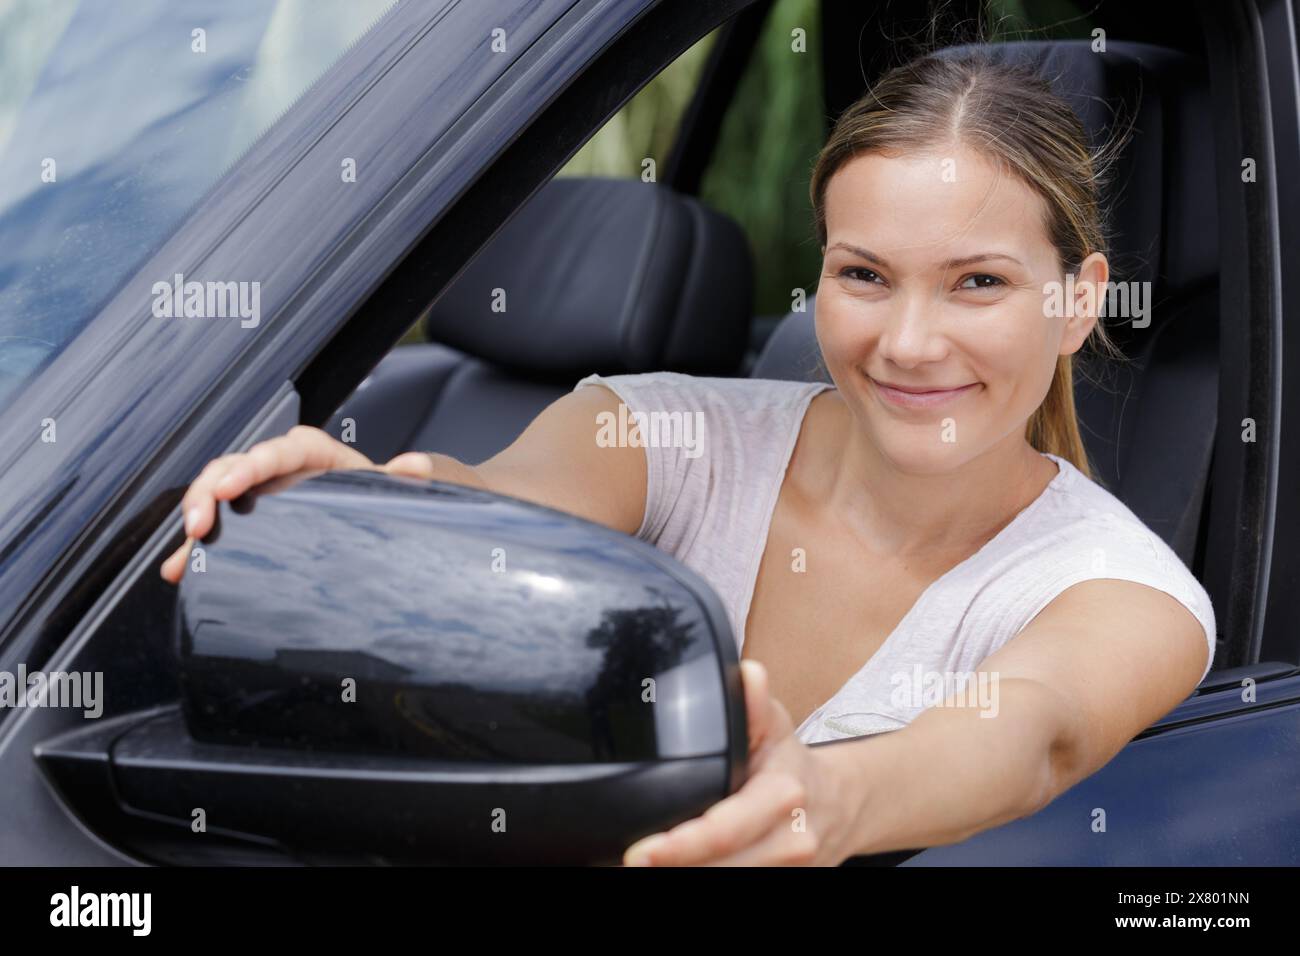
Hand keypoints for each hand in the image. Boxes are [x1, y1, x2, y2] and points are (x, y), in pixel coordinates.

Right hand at [159, 427, 436, 583]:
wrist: (406, 521)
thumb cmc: (407, 496)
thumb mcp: (420, 485)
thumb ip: (420, 473)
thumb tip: (409, 465)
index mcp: (323, 456)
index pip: (283, 451)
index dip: (253, 464)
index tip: (231, 486)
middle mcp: (289, 471)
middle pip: (238, 469)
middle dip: (210, 493)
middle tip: (198, 526)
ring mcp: (271, 498)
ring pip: (222, 499)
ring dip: (197, 525)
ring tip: (180, 562)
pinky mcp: (263, 525)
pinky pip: (226, 532)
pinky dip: (201, 550)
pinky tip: (180, 573)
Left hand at [622, 659, 856, 865]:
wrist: (838, 805)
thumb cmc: (790, 763)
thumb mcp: (774, 726)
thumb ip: (752, 703)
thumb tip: (745, 673)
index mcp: (783, 796)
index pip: (726, 830)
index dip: (681, 846)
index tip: (642, 852)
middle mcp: (790, 841)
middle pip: (721, 867)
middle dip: (673, 868)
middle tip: (633, 862)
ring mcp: (788, 871)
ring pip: (727, 881)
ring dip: (684, 877)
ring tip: (648, 868)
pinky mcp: (785, 884)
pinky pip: (738, 887)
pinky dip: (704, 878)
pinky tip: (677, 871)